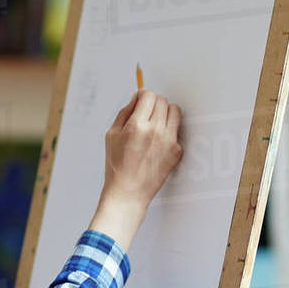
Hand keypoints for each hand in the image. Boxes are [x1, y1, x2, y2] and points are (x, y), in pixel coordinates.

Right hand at [88, 89, 183, 249]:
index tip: (140, 102)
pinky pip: (177, 130)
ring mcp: (169, 141)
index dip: (143, 97)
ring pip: (175, 111)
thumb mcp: (112, 135)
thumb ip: (124, 113)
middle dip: (153, 104)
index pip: (148, 95)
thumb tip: (136, 98)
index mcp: (137, 125)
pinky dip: (169, 131)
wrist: (128, 192)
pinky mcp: (176, 151)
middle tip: (146, 114)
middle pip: (162, 101)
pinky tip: (158, 141)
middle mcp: (155, 131)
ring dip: (165, 113)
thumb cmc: (117, 166)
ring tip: (156, 123)